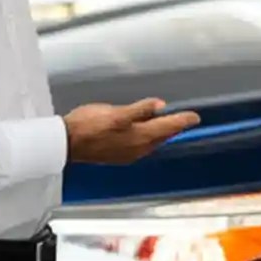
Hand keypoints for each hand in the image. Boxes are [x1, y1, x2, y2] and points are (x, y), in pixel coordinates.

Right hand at [63, 98, 199, 164]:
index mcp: (139, 137)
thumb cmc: (89, 125)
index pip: (167, 127)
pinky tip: (146, 133)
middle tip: (186, 120)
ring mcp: (128, 153)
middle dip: (174, 128)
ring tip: (170, 124)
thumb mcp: (116, 113)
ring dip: (162, 133)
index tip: (195, 117)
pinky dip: (150, 138)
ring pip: (152, 142)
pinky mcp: (118, 155)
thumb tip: (160, 105)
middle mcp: (137, 148)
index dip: (182, 121)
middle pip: (162, 136)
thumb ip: (139, 109)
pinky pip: (142, 146)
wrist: (66, 143)